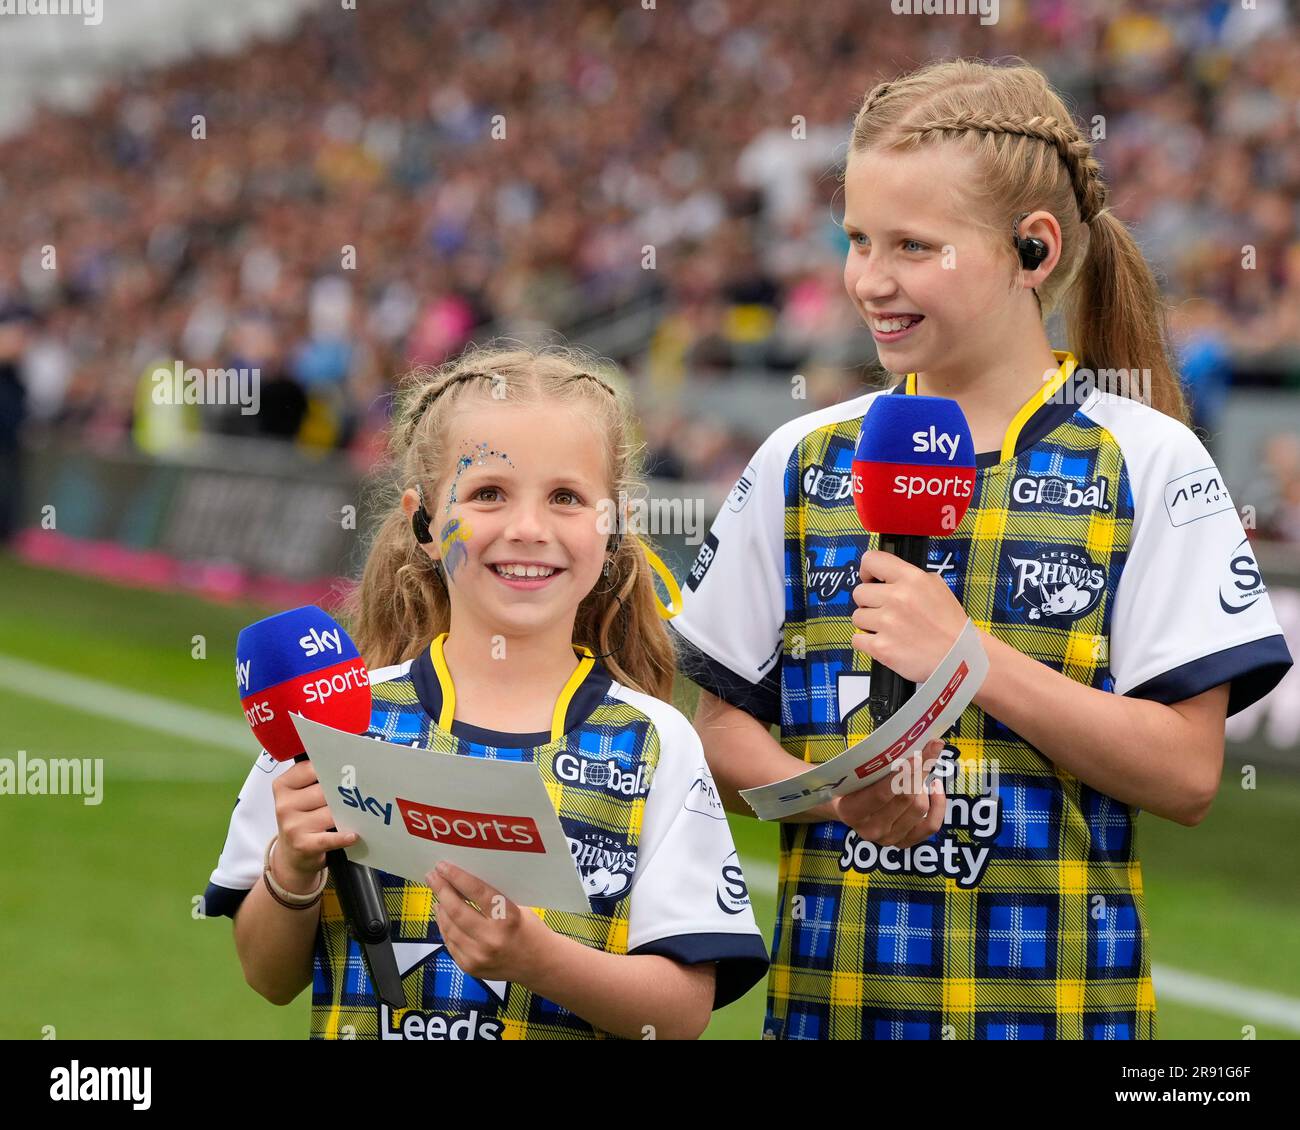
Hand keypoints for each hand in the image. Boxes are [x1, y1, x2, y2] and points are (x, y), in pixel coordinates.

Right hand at [271, 759, 356, 890]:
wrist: (291, 855)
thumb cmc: (302, 818)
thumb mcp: (299, 795)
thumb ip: (314, 779)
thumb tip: (345, 768)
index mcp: (283, 786)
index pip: (311, 769)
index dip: (331, 769)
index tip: (346, 769)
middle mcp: (285, 805)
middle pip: (324, 791)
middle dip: (341, 793)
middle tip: (359, 791)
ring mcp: (293, 826)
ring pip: (330, 813)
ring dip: (346, 814)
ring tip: (357, 812)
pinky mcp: (303, 845)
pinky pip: (328, 838)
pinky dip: (342, 837)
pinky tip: (353, 835)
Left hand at [426, 862, 551, 984]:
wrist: (540, 964)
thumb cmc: (530, 929)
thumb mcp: (517, 907)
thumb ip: (492, 899)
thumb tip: (461, 882)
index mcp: (508, 918)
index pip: (477, 892)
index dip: (457, 877)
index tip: (443, 865)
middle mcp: (491, 939)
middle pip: (457, 910)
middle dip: (441, 890)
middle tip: (432, 875)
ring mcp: (478, 956)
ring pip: (449, 927)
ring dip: (440, 908)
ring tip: (437, 893)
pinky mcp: (470, 967)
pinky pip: (450, 942)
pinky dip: (444, 926)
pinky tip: (442, 914)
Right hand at [829, 740, 946, 847]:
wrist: (848, 807)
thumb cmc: (851, 783)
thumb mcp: (853, 773)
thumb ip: (874, 764)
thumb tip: (907, 743)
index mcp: (851, 811)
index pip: (881, 794)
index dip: (901, 774)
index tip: (916, 755)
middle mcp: (870, 829)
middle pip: (905, 799)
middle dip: (919, 772)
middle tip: (927, 750)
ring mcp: (889, 839)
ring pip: (919, 808)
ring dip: (924, 784)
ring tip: (921, 769)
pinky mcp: (905, 842)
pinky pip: (931, 825)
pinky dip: (938, 804)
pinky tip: (935, 787)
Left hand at [851, 549, 968, 683]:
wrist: (958, 657)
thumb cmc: (948, 624)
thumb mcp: (936, 586)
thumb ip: (909, 577)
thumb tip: (884, 575)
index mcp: (912, 579)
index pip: (872, 560)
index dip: (867, 570)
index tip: (870, 579)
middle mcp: (897, 598)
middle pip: (859, 593)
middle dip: (869, 602)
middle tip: (885, 611)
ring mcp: (887, 623)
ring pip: (857, 617)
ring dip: (869, 623)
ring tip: (889, 629)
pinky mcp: (881, 647)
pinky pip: (856, 639)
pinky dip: (866, 643)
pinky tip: (884, 642)